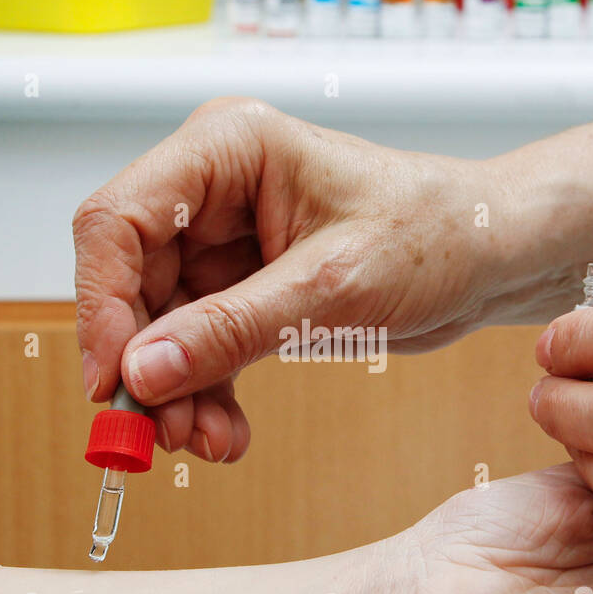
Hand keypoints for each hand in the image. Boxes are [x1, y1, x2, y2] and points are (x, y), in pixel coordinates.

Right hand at [73, 98, 542, 462]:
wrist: (490, 258)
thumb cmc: (435, 235)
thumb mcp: (333, 287)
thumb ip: (231, 329)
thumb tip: (141, 373)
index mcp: (227, 150)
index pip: (119, 219)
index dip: (102, 303)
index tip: (114, 381)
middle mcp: (212, 191)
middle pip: (130, 281)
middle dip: (142, 363)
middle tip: (157, 435)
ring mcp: (222, 242)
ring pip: (159, 326)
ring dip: (174, 392)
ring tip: (206, 444)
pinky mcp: (242, 289)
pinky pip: (197, 348)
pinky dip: (204, 394)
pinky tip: (226, 434)